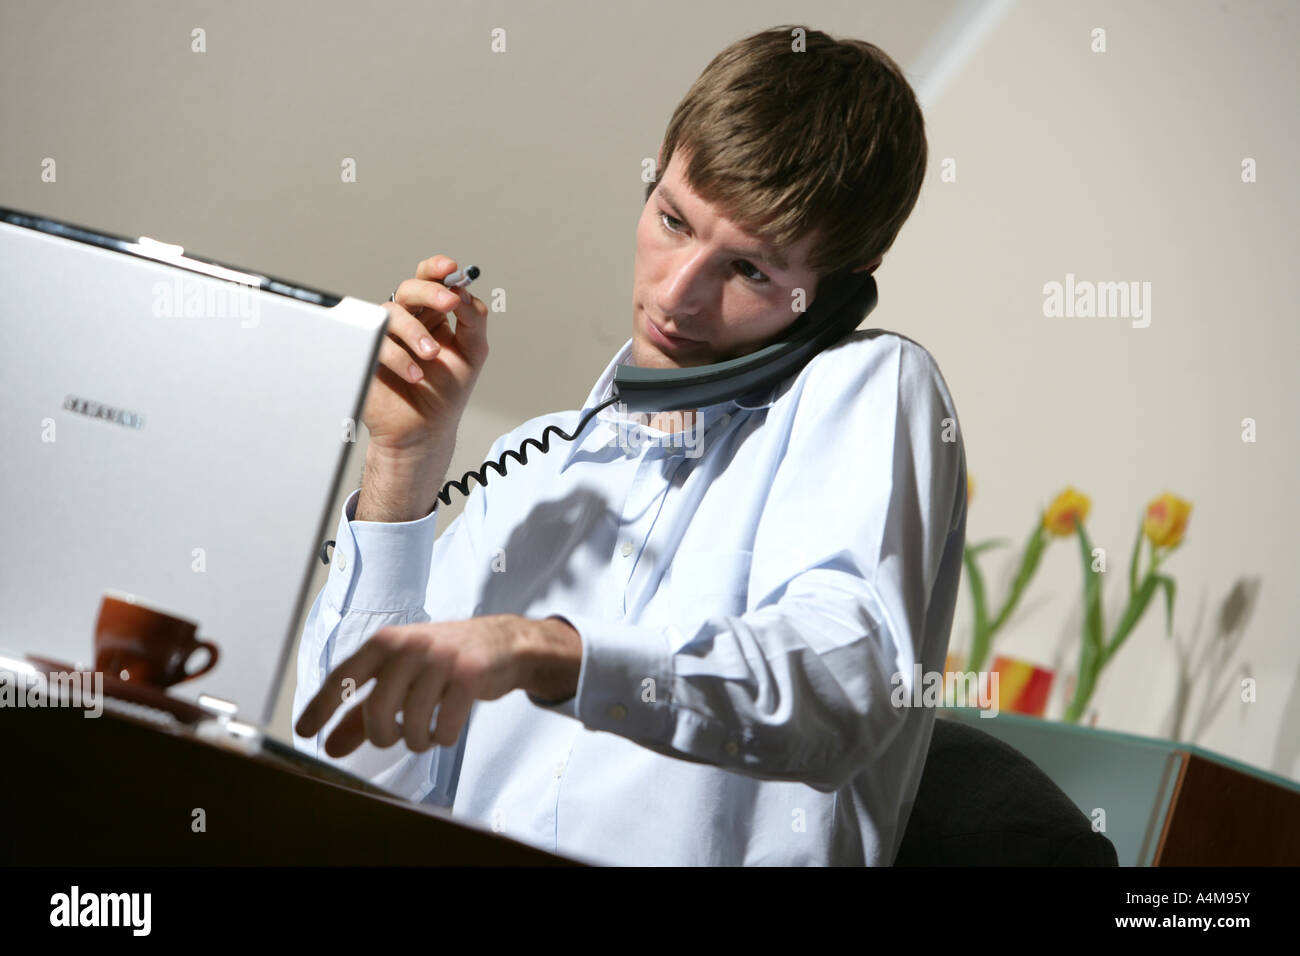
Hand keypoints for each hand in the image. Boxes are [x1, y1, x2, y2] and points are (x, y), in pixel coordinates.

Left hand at [294, 614, 581, 756]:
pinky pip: (445, 727)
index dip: (322, 705)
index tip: (305, 730)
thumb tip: (329, 746)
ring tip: (424, 732)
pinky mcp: (470, 676)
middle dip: (382, 737)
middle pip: (377, 711)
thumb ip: (361, 713)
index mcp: (386, 642)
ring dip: (417, 740)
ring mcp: (442, 659)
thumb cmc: (442, 660)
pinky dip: (442, 738)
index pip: (344, 676)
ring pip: (412, 724)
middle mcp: (410, 647)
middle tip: (393, 737)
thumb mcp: (399, 678)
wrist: (501, 643)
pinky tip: (445, 728)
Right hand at [364, 256, 489, 453]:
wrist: (424, 431)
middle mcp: (407, 321)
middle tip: (449, 303)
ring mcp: (385, 336)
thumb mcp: (472, 353)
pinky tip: (416, 375)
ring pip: (391, 312)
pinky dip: (399, 356)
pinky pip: (376, 340)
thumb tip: (463, 291)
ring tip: (432, 357)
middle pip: (410, 288)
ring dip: (416, 332)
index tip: (451, 268)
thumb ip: (474, 319)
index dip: (437, 269)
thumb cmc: (445, 392)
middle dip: (430, 292)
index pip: (431, 281)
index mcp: (432, 315)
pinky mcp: (368, 353)